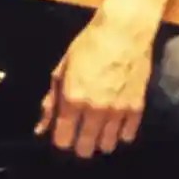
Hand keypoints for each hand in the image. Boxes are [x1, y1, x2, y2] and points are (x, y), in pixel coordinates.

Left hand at [34, 14, 155, 158]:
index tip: (64, 132)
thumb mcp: (62, 69)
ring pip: (107, 145)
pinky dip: (121, 133)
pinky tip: (117, 124)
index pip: (63, 140)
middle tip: (81, 134)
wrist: (125, 30)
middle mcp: (95, 110)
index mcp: (72, 99)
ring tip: (99, 129)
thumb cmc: (89, 44)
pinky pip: (128, 135)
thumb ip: (51, 102)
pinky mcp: (137, 107)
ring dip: (101, 141)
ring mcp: (118, 111)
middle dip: (80, 145)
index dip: (61, 139)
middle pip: (85, 148)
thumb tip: (41, 129)